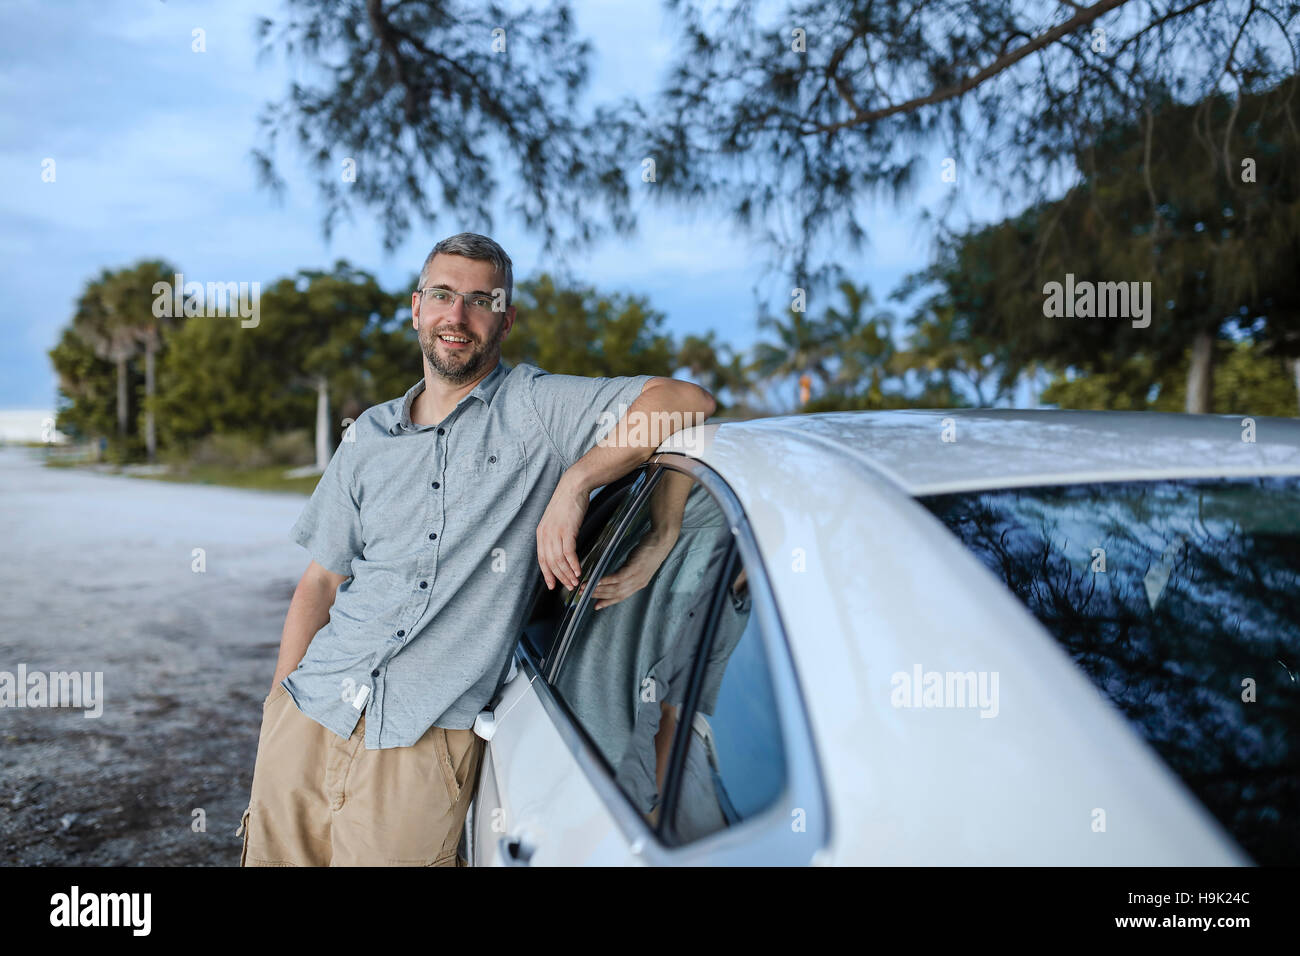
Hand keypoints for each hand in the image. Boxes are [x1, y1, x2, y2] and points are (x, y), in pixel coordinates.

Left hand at [536, 473, 588, 590]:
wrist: (573, 487)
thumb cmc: (567, 503)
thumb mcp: (556, 521)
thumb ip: (556, 535)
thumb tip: (561, 550)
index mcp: (541, 533)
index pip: (541, 559)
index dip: (547, 574)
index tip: (552, 585)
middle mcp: (545, 534)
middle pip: (550, 563)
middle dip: (560, 577)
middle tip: (569, 587)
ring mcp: (555, 532)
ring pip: (559, 560)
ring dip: (568, 574)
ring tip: (575, 582)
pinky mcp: (567, 530)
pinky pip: (569, 553)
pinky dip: (574, 564)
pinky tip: (579, 570)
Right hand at [580, 531, 676, 609]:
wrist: (662, 540)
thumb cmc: (650, 549)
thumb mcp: (638, 564)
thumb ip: (628, 571)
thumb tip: (617, 574)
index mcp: (639, 584)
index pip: (621, 596)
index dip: (608, 602)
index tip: (596, 606)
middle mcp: (637, 583)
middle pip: (615, 594)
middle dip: (598, 596)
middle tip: (584, 596)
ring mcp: (636, 577)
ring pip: (614, 588)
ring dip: (598, 589)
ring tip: (585, 588)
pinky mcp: (634, 569)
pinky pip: (616, 578)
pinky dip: (605, 581)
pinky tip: (596, 582)